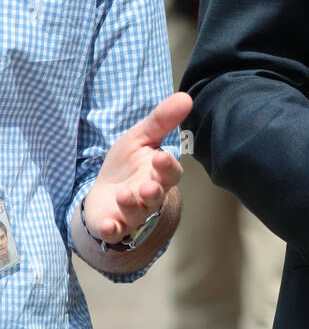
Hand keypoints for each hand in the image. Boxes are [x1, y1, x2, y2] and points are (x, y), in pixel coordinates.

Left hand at [83, 92, 190, 244]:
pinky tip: (107, 225)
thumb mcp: (140, 138)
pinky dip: (111, 230)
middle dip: (153, 192)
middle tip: (148, 186)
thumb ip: (161, 120)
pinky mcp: (112, 225)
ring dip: (132, 206)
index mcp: (158, 174)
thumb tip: (186, 97)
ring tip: (125, 195)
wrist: (102, 192)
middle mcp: (149, 196)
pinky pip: (114, 231)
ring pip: (137, 214)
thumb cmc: (126, 165)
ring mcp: (131, 213)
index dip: (167, 167)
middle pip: (156, 197)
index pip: (170, 173)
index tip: (161, 156)